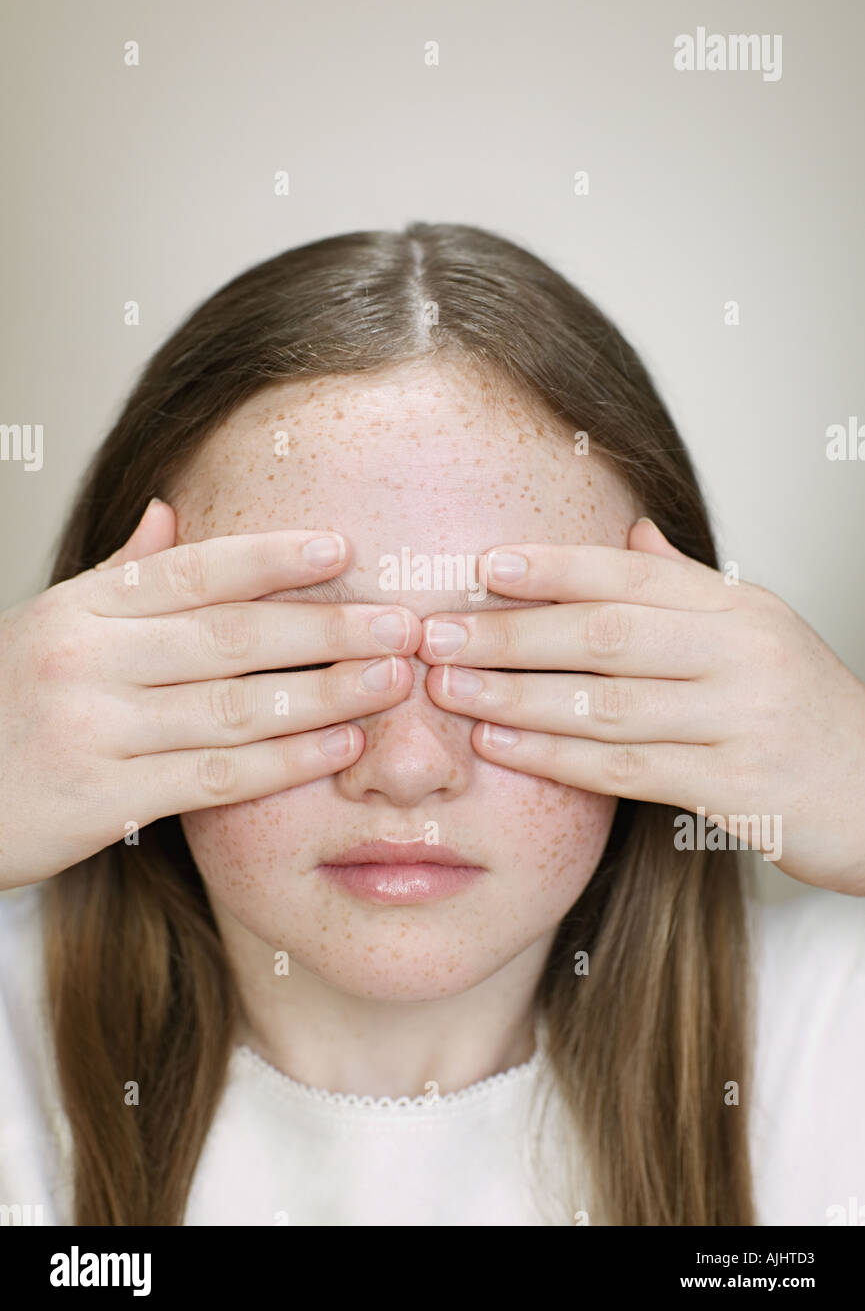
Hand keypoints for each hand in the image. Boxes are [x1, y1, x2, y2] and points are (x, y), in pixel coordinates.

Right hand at [0, 500, 419, 889]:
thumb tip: (169, 510)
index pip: (192, 571)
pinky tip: (339, 746)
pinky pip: (213, 777)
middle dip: (325, 628)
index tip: (340, 550)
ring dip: (323, 694)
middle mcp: (89, 660)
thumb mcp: (48, 626)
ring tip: (389, 680)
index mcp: (82, 609)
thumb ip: (119, 577)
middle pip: (231, 637)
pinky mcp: (103, 800)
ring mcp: (95, 730)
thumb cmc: (6, 706)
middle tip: (399, 623)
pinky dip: (284, 762)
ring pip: (234, 707)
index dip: (270, 558)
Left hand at [417, 518, 864, 894]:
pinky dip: (557, 757)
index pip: (633, 574)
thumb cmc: (805, 709)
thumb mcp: (758, 631)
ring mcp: (741, 721)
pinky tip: (503, 745)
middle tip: (438, 634)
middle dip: (512, 634)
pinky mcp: (736, 788)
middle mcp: (741, 654)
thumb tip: (628, 527)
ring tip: (451, 689)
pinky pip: (628, 769)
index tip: (485, 566)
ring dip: (518, 696)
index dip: (555, 568)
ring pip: (607, 704)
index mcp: (739, 607)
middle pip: (606, 634)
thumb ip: (686, 585)